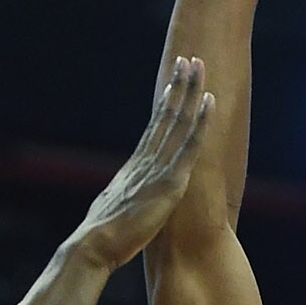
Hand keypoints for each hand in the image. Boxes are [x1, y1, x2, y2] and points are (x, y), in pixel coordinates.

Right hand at [69, 59, 212, 272]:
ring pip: (178, 121)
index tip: (173, 81)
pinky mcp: (169, 182)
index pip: (154, 126)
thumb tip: (122, 199)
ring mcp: (157, 168)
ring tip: (198, 65)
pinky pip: (189, 145)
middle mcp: (146, 160)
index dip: (166, 102)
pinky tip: (210, 100)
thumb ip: (125, 197)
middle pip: (166, 114)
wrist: (95, 245)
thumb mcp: (116, 209)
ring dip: (190, 91)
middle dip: (178, 85)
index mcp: (135, 166)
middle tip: (188, 59)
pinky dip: (201, 121)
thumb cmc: (104, 237)